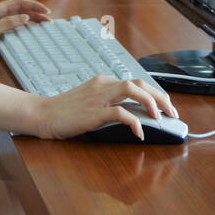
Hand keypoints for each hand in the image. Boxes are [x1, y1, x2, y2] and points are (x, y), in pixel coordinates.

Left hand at [0, 0, 50, 61]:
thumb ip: (8, 23)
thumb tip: (25, 17)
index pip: (19, 2)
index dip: (34, 6)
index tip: (47, 12)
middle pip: (18, 9)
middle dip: (34, 13)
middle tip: (48, 20)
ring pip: (14, 17)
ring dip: (27, 19)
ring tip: (39, 26)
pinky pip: (7, 26)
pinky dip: (18, 27)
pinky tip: (21, 34)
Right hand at [33, 77, 178, 141]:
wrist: (42, 114)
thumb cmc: (64, 112)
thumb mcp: (89, 102)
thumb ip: (107, 103)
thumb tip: (131, 116)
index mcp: (103, 82)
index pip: (136, 82)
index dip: (155, 93)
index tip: (166, 106)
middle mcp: (103, 85)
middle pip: (139, 83)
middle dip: (160, 97)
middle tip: (173, 113)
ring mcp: (98, 97)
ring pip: (131, 90)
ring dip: (151, 103)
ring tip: (160, 118)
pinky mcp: (93, 112)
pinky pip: (119, 113)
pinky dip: (133, 121)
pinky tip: (139, 132)